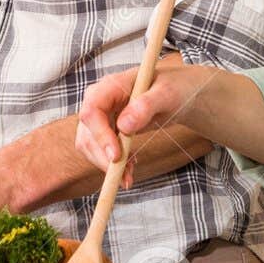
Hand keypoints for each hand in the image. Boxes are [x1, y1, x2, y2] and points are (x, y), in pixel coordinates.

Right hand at [74, 61, 218, 188]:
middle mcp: (100, 98)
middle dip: (103, 157)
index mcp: (111, 85)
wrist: (176, 93)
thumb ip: (146, 106)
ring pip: (89, 144)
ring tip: (129, 176)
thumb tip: (124, 126)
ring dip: (105, 164)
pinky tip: (129, 167)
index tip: (116, 157)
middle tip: (125, 177)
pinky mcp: (105, 127)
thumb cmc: (174, 88)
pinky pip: (99, 148)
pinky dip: (110, 163)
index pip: (92, 110)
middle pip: (87, 132)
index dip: (100, 135)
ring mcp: (101, 114)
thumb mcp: (168, 94)